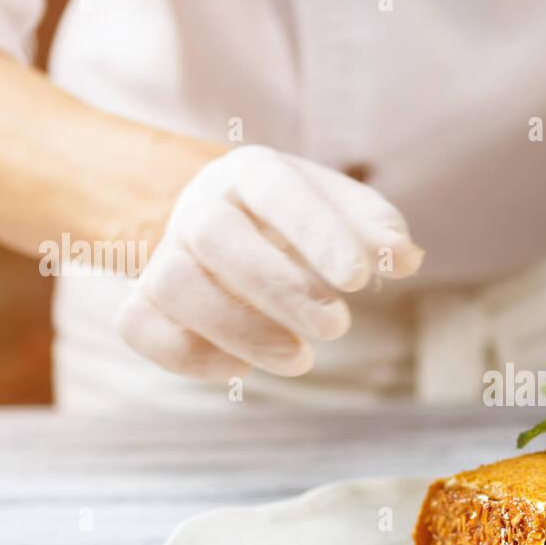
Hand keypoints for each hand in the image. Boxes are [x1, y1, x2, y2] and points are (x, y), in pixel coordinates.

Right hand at [116, 145, 423, 380]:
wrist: (215, 220)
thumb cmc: (293, 217)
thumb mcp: (337, 207)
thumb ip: (375, 228)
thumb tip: (405, 257)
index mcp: (252, 173)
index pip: (277, 190)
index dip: (318, 233)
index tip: (362, 279)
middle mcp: (200, 208)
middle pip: (217, 237)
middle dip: (280, 287)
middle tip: (338, 326)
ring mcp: (165, 254)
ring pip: (175, 285)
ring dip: (239, 329)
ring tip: (299, 358)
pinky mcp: (144, 301)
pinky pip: (140, 326)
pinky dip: (187, 355)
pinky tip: (239, 371)